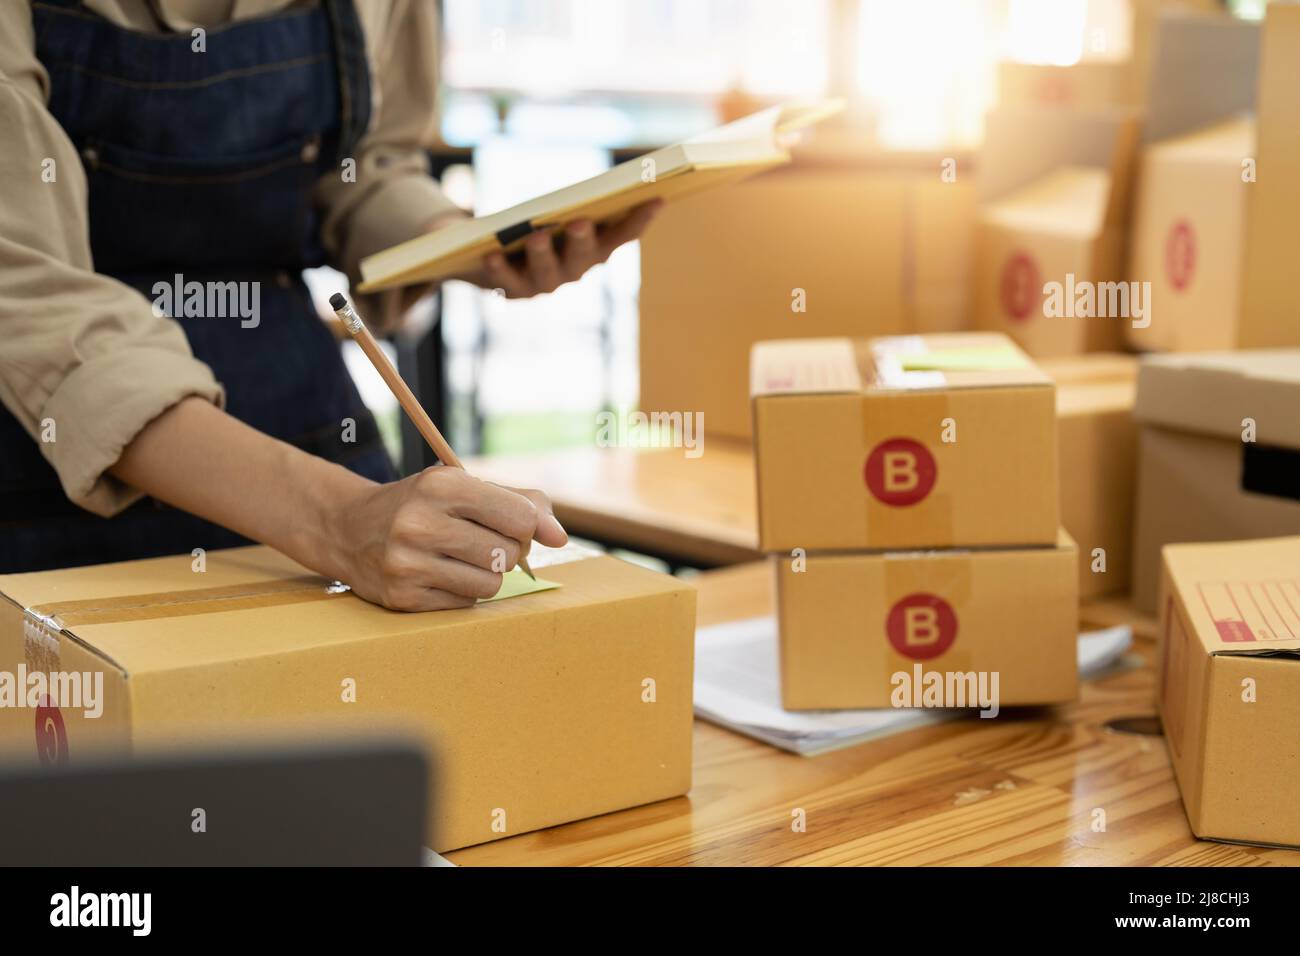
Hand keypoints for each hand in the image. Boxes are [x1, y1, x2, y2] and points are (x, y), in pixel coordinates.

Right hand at [324, 466, 567, 610]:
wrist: (349, 529)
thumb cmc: (422, 505)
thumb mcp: (463, 487)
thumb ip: (520, 503)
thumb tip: (560, 537)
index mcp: (440, 485)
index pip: (520, 516)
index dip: (529, 525)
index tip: (516, 525)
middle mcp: (420, 523)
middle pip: (508, 553)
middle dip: (507, 550)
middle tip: (484, 541)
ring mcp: (407, 563)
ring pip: (490, 584)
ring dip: (487, 574)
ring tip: (462, 558)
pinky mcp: (402, 598)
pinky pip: (465, 604)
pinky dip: (463, 591)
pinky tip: (441, 574)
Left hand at [462, 199, 662, 297]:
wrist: (490, 254)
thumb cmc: (534, 223)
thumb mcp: (554, 209)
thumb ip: (571, 200)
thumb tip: (594, 176)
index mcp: (594, 249)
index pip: (622, 235)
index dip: (640, 220)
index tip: (657, 198)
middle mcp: (575, 270)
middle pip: (583, 257)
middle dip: (582, 240)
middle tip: (580, 222)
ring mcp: (544, 283)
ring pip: (546, 272)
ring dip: (543, 255)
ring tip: (536, 237)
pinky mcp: (512, 291)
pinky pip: (505, 281)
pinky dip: (499, 269)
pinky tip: (492, 254)